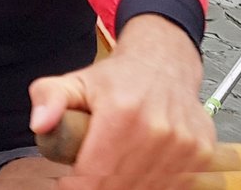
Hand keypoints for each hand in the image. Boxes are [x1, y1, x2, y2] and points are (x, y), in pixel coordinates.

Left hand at [27, 15, 213, 181]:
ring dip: (125, 186)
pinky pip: (172, 185)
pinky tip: (138, 173)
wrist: (164, 64)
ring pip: (146, 188)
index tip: (70, 182)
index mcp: (122, 112)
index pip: (95, 172)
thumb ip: (49, 98)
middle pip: (120, 185)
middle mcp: (157, 128)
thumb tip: (40, 123)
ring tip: (111, 172)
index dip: (78, 185)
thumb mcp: (75, 82)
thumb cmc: (118, 79)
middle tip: (89, 176)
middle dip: (99, 185)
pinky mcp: (199, 152)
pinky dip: (151, 184)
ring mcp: (183, 142)